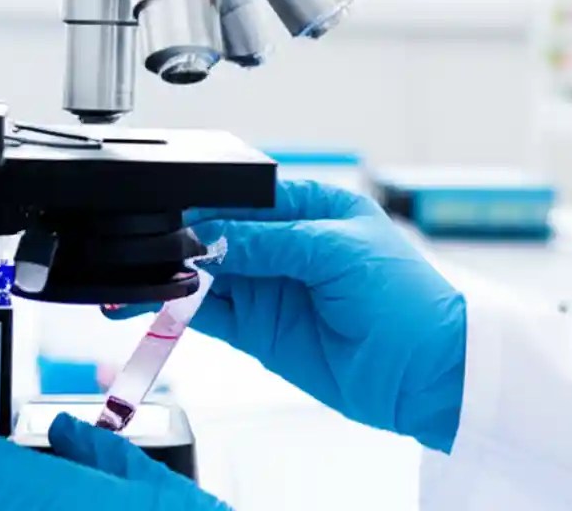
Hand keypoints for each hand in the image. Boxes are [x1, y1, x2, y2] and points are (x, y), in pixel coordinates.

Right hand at [112, 180, 466, 451]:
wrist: (430, 375)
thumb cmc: (409, 301)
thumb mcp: (338, 252)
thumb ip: (271, 241)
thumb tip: (214, 233)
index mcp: (312, 209)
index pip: (248, 197)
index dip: (213, 202)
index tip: (182, 212)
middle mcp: (286, 246)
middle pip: (219, 233)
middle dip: (185, 238)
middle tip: (152, 244)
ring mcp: (270, 289)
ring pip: (206, 274)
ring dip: (174, 275)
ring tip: (142, 276)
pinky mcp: (260, 330)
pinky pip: (210, 314)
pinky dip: (180, 309)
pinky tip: (158, 302)